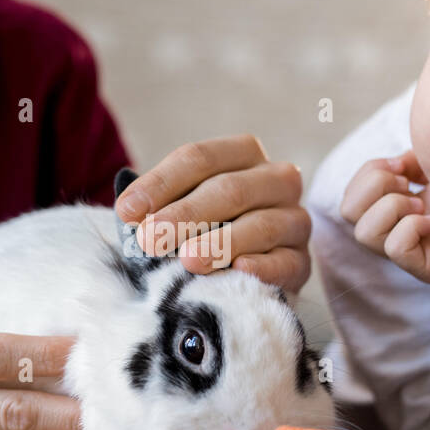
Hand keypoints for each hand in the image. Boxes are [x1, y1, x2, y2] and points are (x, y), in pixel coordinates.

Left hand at [115, 135, 311, 292]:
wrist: (240, 275)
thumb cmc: (202, 232)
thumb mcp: (179, 210)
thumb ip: (157, 206)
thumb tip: (129, 212)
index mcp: (243, 154)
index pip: (200, 158)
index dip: (160, 183)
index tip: (127, 211)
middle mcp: (276, 180)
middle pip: (229, 189)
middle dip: (185, 215)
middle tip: (150, 239)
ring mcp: (294, 221)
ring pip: (260, 225)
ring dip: (220, 243)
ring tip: (187, 261)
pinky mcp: (302, 262)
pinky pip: (286, 262)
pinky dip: (262, 266)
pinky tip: (238, 270)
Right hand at [339, 150, 429, 304]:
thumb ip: (419, 164)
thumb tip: (400, 161)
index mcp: (394, 211)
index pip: (351, 194)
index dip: (371, 172)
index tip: (405, 165)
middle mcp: (394, 233)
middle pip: (347, 210)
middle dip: (376, 186)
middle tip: (412, 186)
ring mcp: (409, 254)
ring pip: (364, 232)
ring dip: (393, 207)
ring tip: (424, 205)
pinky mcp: (428, 270)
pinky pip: (396, 248)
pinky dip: (413, 227)